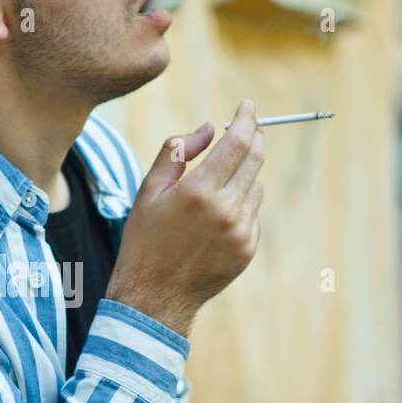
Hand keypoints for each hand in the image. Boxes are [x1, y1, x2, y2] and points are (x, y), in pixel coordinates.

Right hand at [105, 101, 263, 337]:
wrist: (154, 295)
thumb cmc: (145, 239)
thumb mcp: (148, 190)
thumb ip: (176, 152)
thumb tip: (208, 129)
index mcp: (199, 192)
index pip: (237, 142)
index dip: (246, 118)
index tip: (247, 106)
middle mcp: (226, 211)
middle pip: (255, 159)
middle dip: (251, 139)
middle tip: (241, 132)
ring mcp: (241, 232)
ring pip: (256, 186)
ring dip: (242, 176)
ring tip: (212, 190)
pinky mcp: (248, 249)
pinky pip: (252, 214)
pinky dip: (240, 206)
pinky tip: (213, 221)